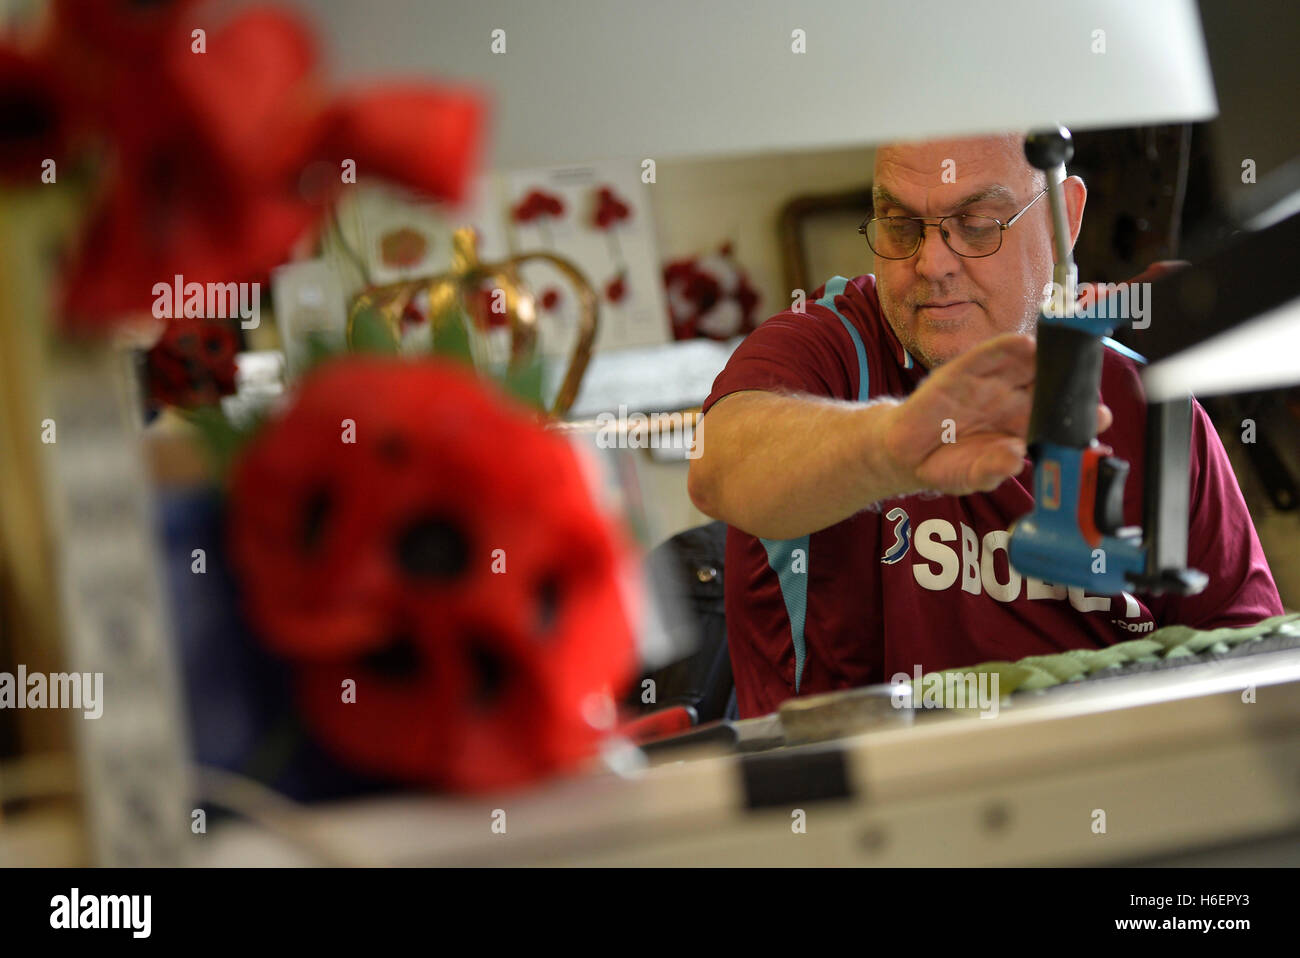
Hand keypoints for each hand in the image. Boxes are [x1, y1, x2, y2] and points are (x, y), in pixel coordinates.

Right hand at [877, 332, 1112, 494]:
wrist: (906, 454)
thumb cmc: (948, 465)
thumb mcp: (972, 476)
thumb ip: (993, 469)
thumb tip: (1014, 459)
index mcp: (1025, 429)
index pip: (1060, 419)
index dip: (1082, 416)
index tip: (1101, 417)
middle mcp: (1014, 402)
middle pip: (1051, 383)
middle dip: (1073, 376)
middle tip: (1092, 371)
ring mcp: (991, 384)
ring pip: (1026, 364)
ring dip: (1046, 354)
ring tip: (1067, 346)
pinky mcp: (964, 371)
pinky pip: (989, 356)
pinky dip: (1006, 348)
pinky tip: (1024, 344)